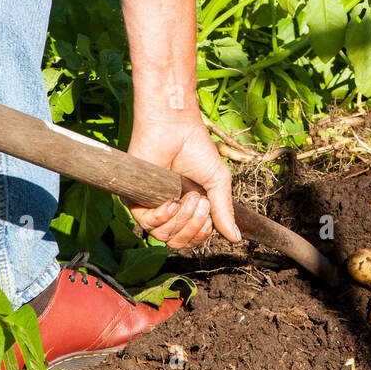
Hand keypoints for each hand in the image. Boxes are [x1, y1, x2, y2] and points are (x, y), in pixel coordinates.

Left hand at [124, 116, 241, 251]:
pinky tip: (172, 202)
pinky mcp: (134, 198)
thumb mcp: (217, 182)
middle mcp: (168, 211)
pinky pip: (146, 222)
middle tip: (201, 202)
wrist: (175, 128)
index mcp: (186, 209)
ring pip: (162, 235)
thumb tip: (236, 238)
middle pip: (177, 241)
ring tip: (190, 197)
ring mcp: (150, 206)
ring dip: (181, 220)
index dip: (201, 233)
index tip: (209, 211)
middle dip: (193, 227)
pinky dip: (162, 217)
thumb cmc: (196, 149)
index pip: (190, 239)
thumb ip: (224, 211)